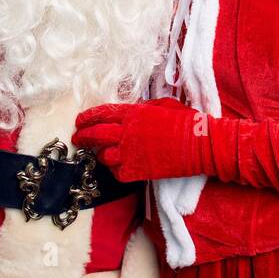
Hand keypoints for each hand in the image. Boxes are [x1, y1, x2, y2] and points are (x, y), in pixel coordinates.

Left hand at [73, 97, 209, 182]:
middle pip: (96, 135)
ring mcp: (130, 153)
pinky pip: (116, 173)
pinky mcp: (137, 171)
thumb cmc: (186, 121)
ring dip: (100, 155)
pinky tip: (119, 167)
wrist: (200, 144)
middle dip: (84, 136)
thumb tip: (130, 111)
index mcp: (133, 112)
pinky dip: (115, 170)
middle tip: (78, 139)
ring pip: (103, 156)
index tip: (80, 121)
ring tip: (101, 154)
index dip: (88, 118)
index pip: (102, 114)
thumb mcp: (162, 105)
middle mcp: (127, 132)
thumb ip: (142, 108)